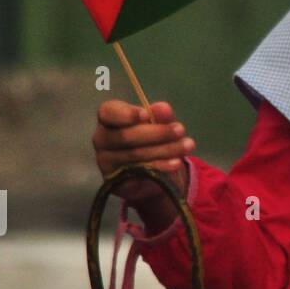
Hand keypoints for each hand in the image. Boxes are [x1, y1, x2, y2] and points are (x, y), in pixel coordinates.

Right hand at [92, 100, 191, 217]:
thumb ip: (160, 115)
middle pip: (125, 136)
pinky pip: (138, 172)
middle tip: (180, 130)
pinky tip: (176, 162)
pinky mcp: (114, 180)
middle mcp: (102, 139)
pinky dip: (160, 166)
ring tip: (187, 146)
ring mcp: (105, 161)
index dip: (127, 114)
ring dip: (165, 149)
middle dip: (156, 133)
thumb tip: (163, 108)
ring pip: (135, 154)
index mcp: (108, 118)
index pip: (108, 112)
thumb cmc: (153, 137)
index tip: (147, 115)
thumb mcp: (160, 124)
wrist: (153, 171)